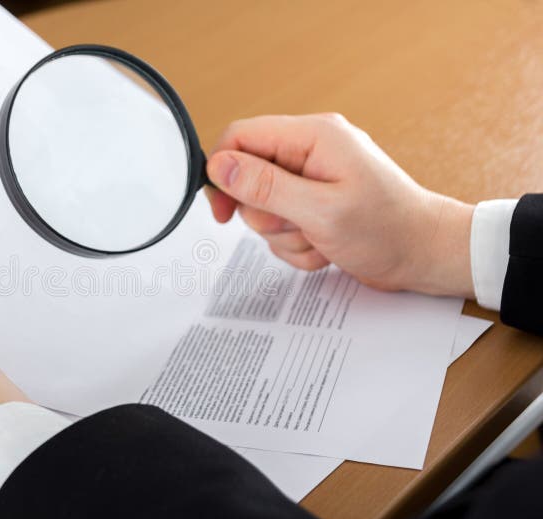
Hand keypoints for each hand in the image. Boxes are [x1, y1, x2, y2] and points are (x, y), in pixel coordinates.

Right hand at [205, 114, 474, 297]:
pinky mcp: (313, 205)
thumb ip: (266, 186)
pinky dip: (297, 245)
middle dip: (265, 215)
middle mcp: (310, 151)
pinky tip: (325, 247)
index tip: (221, 210)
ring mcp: (312, 179)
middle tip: (298, 226)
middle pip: (248, 178)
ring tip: (320, 239)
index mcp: (313, 136)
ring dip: (284, 236)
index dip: (222, 172)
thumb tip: (219, 166)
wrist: (425, 256)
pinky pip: (280, 228)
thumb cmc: (389, 229)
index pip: (241, 137)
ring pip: (263, 210)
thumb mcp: (321, 210)